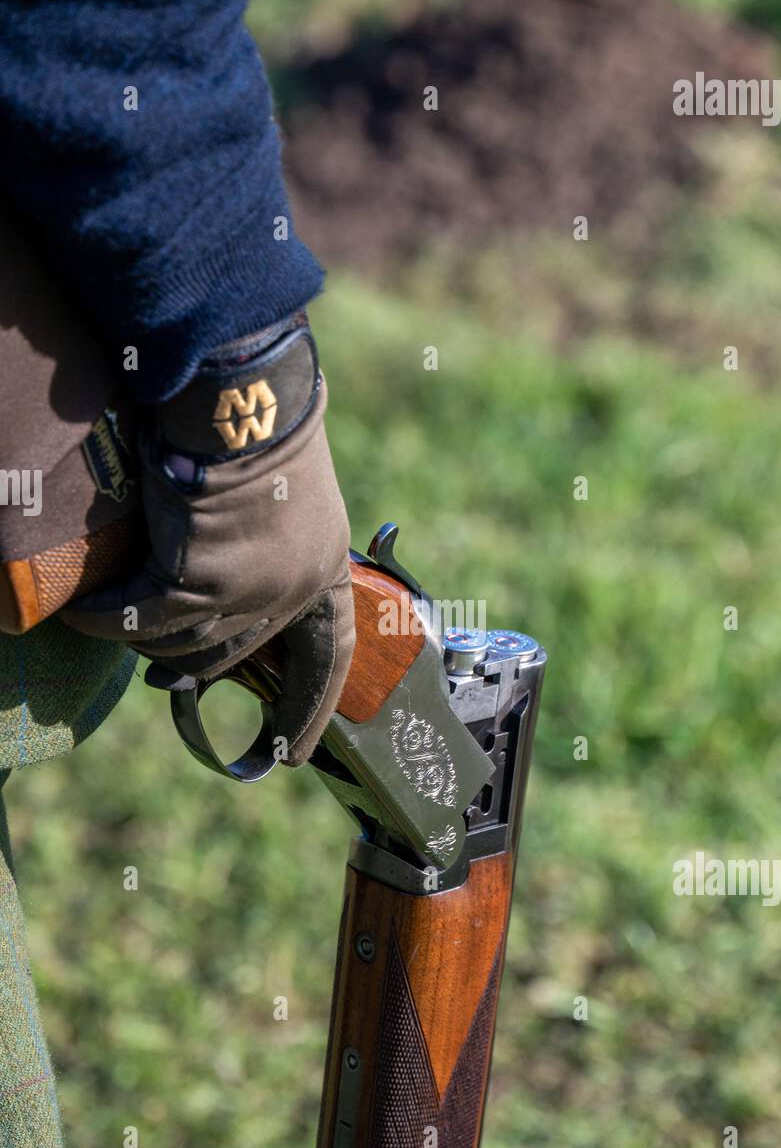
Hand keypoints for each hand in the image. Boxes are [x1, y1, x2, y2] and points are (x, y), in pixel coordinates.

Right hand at [61, 313, 354, 764]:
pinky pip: (142, 618)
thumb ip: (267, 546)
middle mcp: (296, 590)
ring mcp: (252, 592)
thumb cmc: (260, 427)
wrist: (242, 395)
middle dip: (190, 665)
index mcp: (326, 570)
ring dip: (143, 639)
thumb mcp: (285, 497)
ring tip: (111, 620)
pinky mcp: (203, 580)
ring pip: (185, 644)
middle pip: (234, 656)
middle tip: (158, 668)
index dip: (309, 706)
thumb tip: (220, 581)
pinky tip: (84, 610)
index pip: (329, 655)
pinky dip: (109, 617)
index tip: (291, 751)